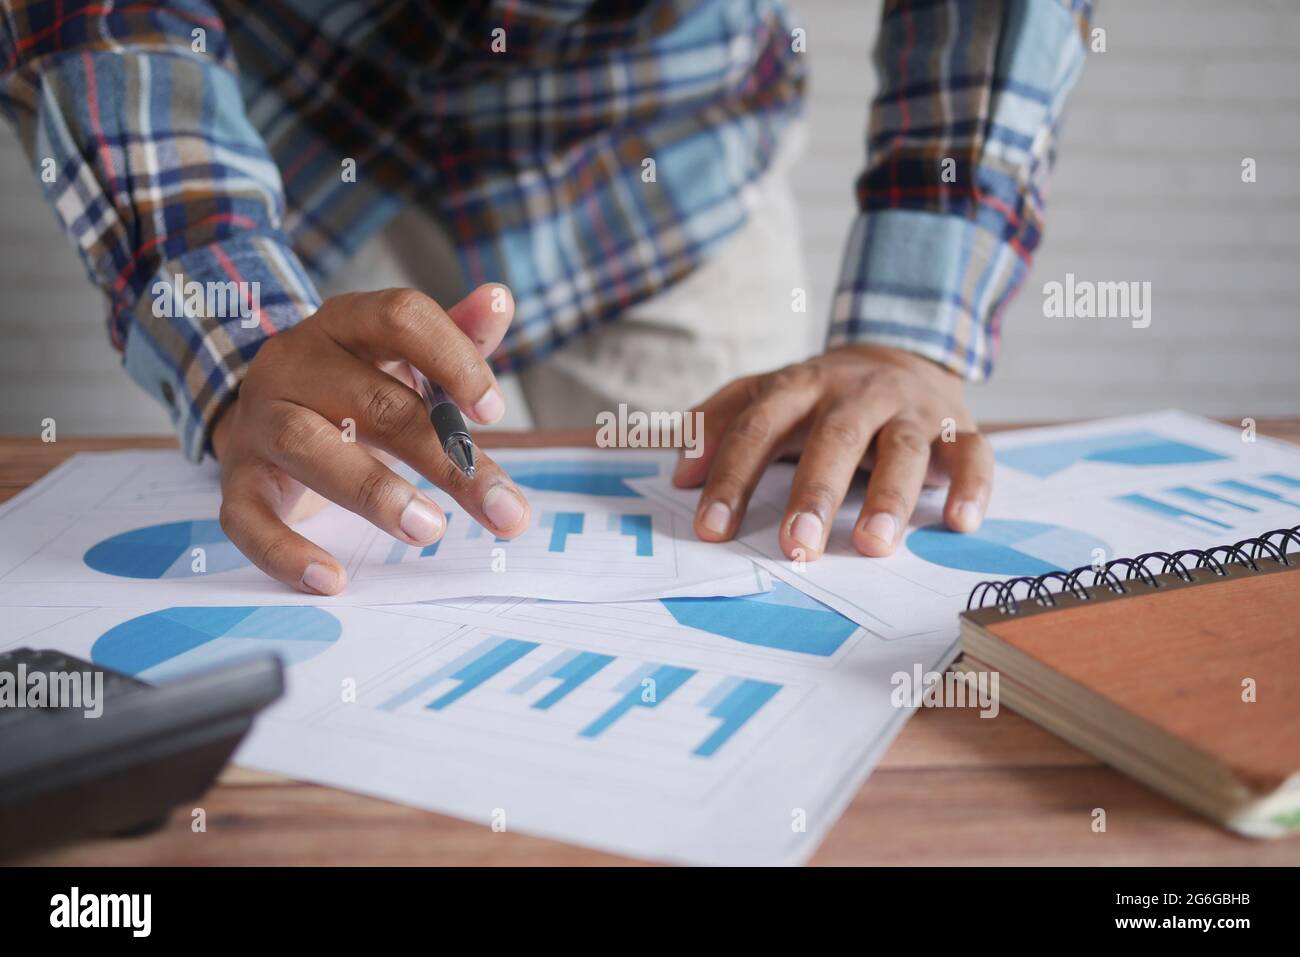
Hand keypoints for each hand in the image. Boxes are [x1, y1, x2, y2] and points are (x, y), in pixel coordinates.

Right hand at [211, 285, 530, 594]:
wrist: (260, 410)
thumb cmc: (355, 383)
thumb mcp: (403, 356)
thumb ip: (456, 336)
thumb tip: (499, 299)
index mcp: (347, 324)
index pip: (401, 318)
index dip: (452, 359)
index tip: (494, 411)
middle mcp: (296, 363)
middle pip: (376, 401)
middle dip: (446, 457)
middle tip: (501, 508)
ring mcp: (261, 420)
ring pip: (309, 447)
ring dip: (374, 491)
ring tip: (430, 530)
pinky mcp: (236, 479)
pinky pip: (247, 517)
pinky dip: (285, 552)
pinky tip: (331, 580)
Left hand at [673, 344, 991, 559]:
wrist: (901, 352)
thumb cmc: (819, 394)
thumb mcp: (764, 393)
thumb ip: (717, 423)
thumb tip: (679, 470)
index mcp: (801, 384)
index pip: (760, 427)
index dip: (733, 476)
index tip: (711, 527)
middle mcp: (857, 392)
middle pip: (834, 439)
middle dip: (813, 493)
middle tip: (795, 547)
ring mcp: (911, 409)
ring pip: (904, 449)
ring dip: (890, 497)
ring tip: (872, 546)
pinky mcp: (959, 426)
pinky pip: (974, 453)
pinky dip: (973, 487)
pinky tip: (960, 524)